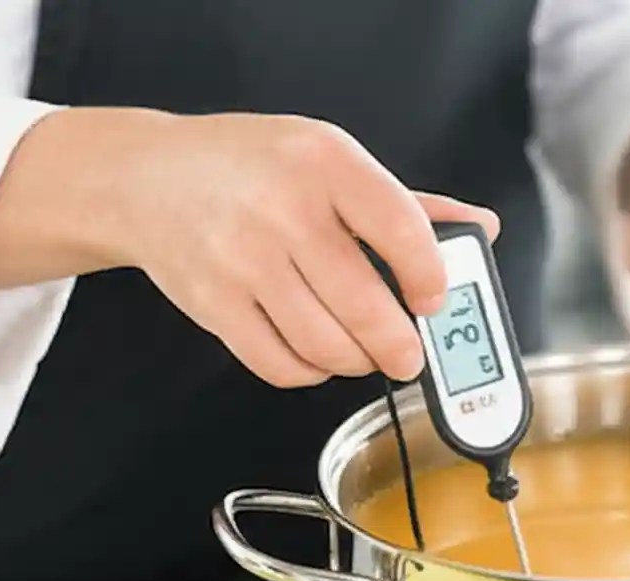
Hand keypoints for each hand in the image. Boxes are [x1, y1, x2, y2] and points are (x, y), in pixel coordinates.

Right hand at [0, 109, 498, 385]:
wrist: (146, 177)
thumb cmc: (253, 166)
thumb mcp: (332, 159)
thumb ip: (409, 203)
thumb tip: (482, 228)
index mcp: (325, 163)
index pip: (401, 229)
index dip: (431, 278)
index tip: (434, 300)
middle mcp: (282, 209)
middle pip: (365, 306)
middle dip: (401, 347)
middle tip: (409, 355)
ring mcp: (242, 260)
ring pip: (326, 345)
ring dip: (359, 363)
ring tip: (365, 353)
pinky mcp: (213, 304)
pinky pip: (280, 365)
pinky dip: (311, 373)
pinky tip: (318, 354)